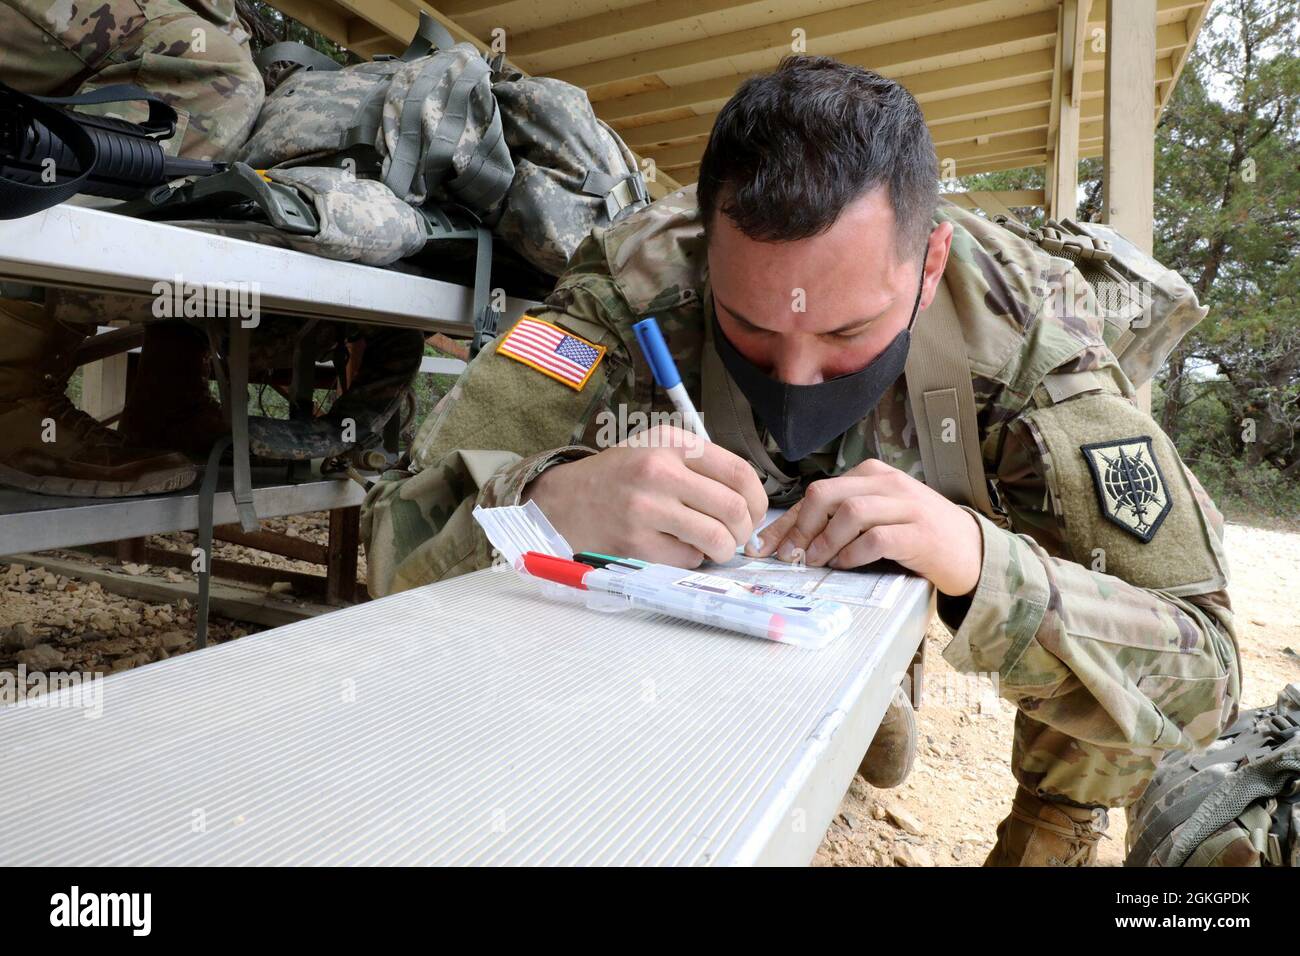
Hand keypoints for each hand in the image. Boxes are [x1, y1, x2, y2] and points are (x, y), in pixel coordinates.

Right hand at [522, 424, 767, 566]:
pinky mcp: (636, 543)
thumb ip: (700, 465)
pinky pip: (687, 559)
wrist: (565, 500)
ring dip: (723, 550)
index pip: (738, 472)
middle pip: (733, 508)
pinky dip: (691, 559)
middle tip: (737, 536)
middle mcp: (659, 472)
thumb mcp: (656, 449)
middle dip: (744, 530)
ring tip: (714, 548)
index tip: (756, 512)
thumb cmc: (618, 476)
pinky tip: (676, 548)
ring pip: (716, 539)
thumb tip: (750, 500)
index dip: (759, 499)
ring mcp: (646, 510)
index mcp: (671, 444)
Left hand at [752, 458, 983, 595]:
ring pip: (849, 514)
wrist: (970, 549)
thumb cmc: (917, 533)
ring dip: (824, 541)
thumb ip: (841, 518)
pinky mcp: (918, 533)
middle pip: (826, 494)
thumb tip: (793, 540)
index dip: (787, 522)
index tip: (765, 546)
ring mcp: (905, 506)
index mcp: (872, 475)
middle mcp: (887, 484)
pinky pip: (875, 539)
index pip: (817, 492)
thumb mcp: (878, 515)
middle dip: (800, 528)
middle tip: (791, 555)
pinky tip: (845, 565)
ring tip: (816, 562)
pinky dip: (853, 554)